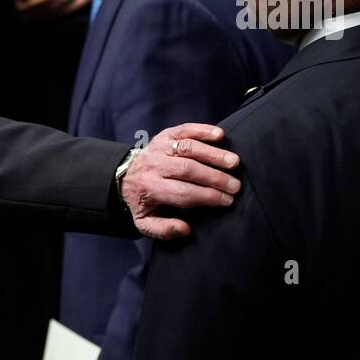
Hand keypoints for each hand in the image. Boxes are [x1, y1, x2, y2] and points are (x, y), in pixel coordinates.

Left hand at [121, 124, 241, 240]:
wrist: (124, 177)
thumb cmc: (143, 201)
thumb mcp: (145, 222)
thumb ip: (163, 230)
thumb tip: (185, 229)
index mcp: (149, 188)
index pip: (182, 192)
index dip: (207, 196)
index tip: (227, 200)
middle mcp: (153, 165)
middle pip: (188, 169)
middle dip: (215, 178)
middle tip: (235, 185)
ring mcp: (158, 147)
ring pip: (188, 148)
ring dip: (213, 154)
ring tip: (234, 162)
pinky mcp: (165, 135)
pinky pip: (184, 130)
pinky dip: (202, 130)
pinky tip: (220, 135)